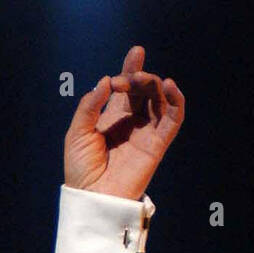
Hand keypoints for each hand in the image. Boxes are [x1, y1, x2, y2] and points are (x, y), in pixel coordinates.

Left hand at [64, 44, 184, 199]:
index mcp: (111, 118)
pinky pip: (173, 118)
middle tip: (130, 76)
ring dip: (154, 85)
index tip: (135, 53)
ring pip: (159, 100)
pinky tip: (170, 86)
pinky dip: (176, 100)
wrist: (91, 197)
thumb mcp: (77, 133)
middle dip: (140, 77)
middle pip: (144, 90)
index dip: (132, 68)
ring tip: (144, 79)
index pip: (126, 88)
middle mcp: (131, 122)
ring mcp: (146, 132)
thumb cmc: (80, 169)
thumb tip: (106, 80)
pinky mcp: (158, 143)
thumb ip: (89, 107)